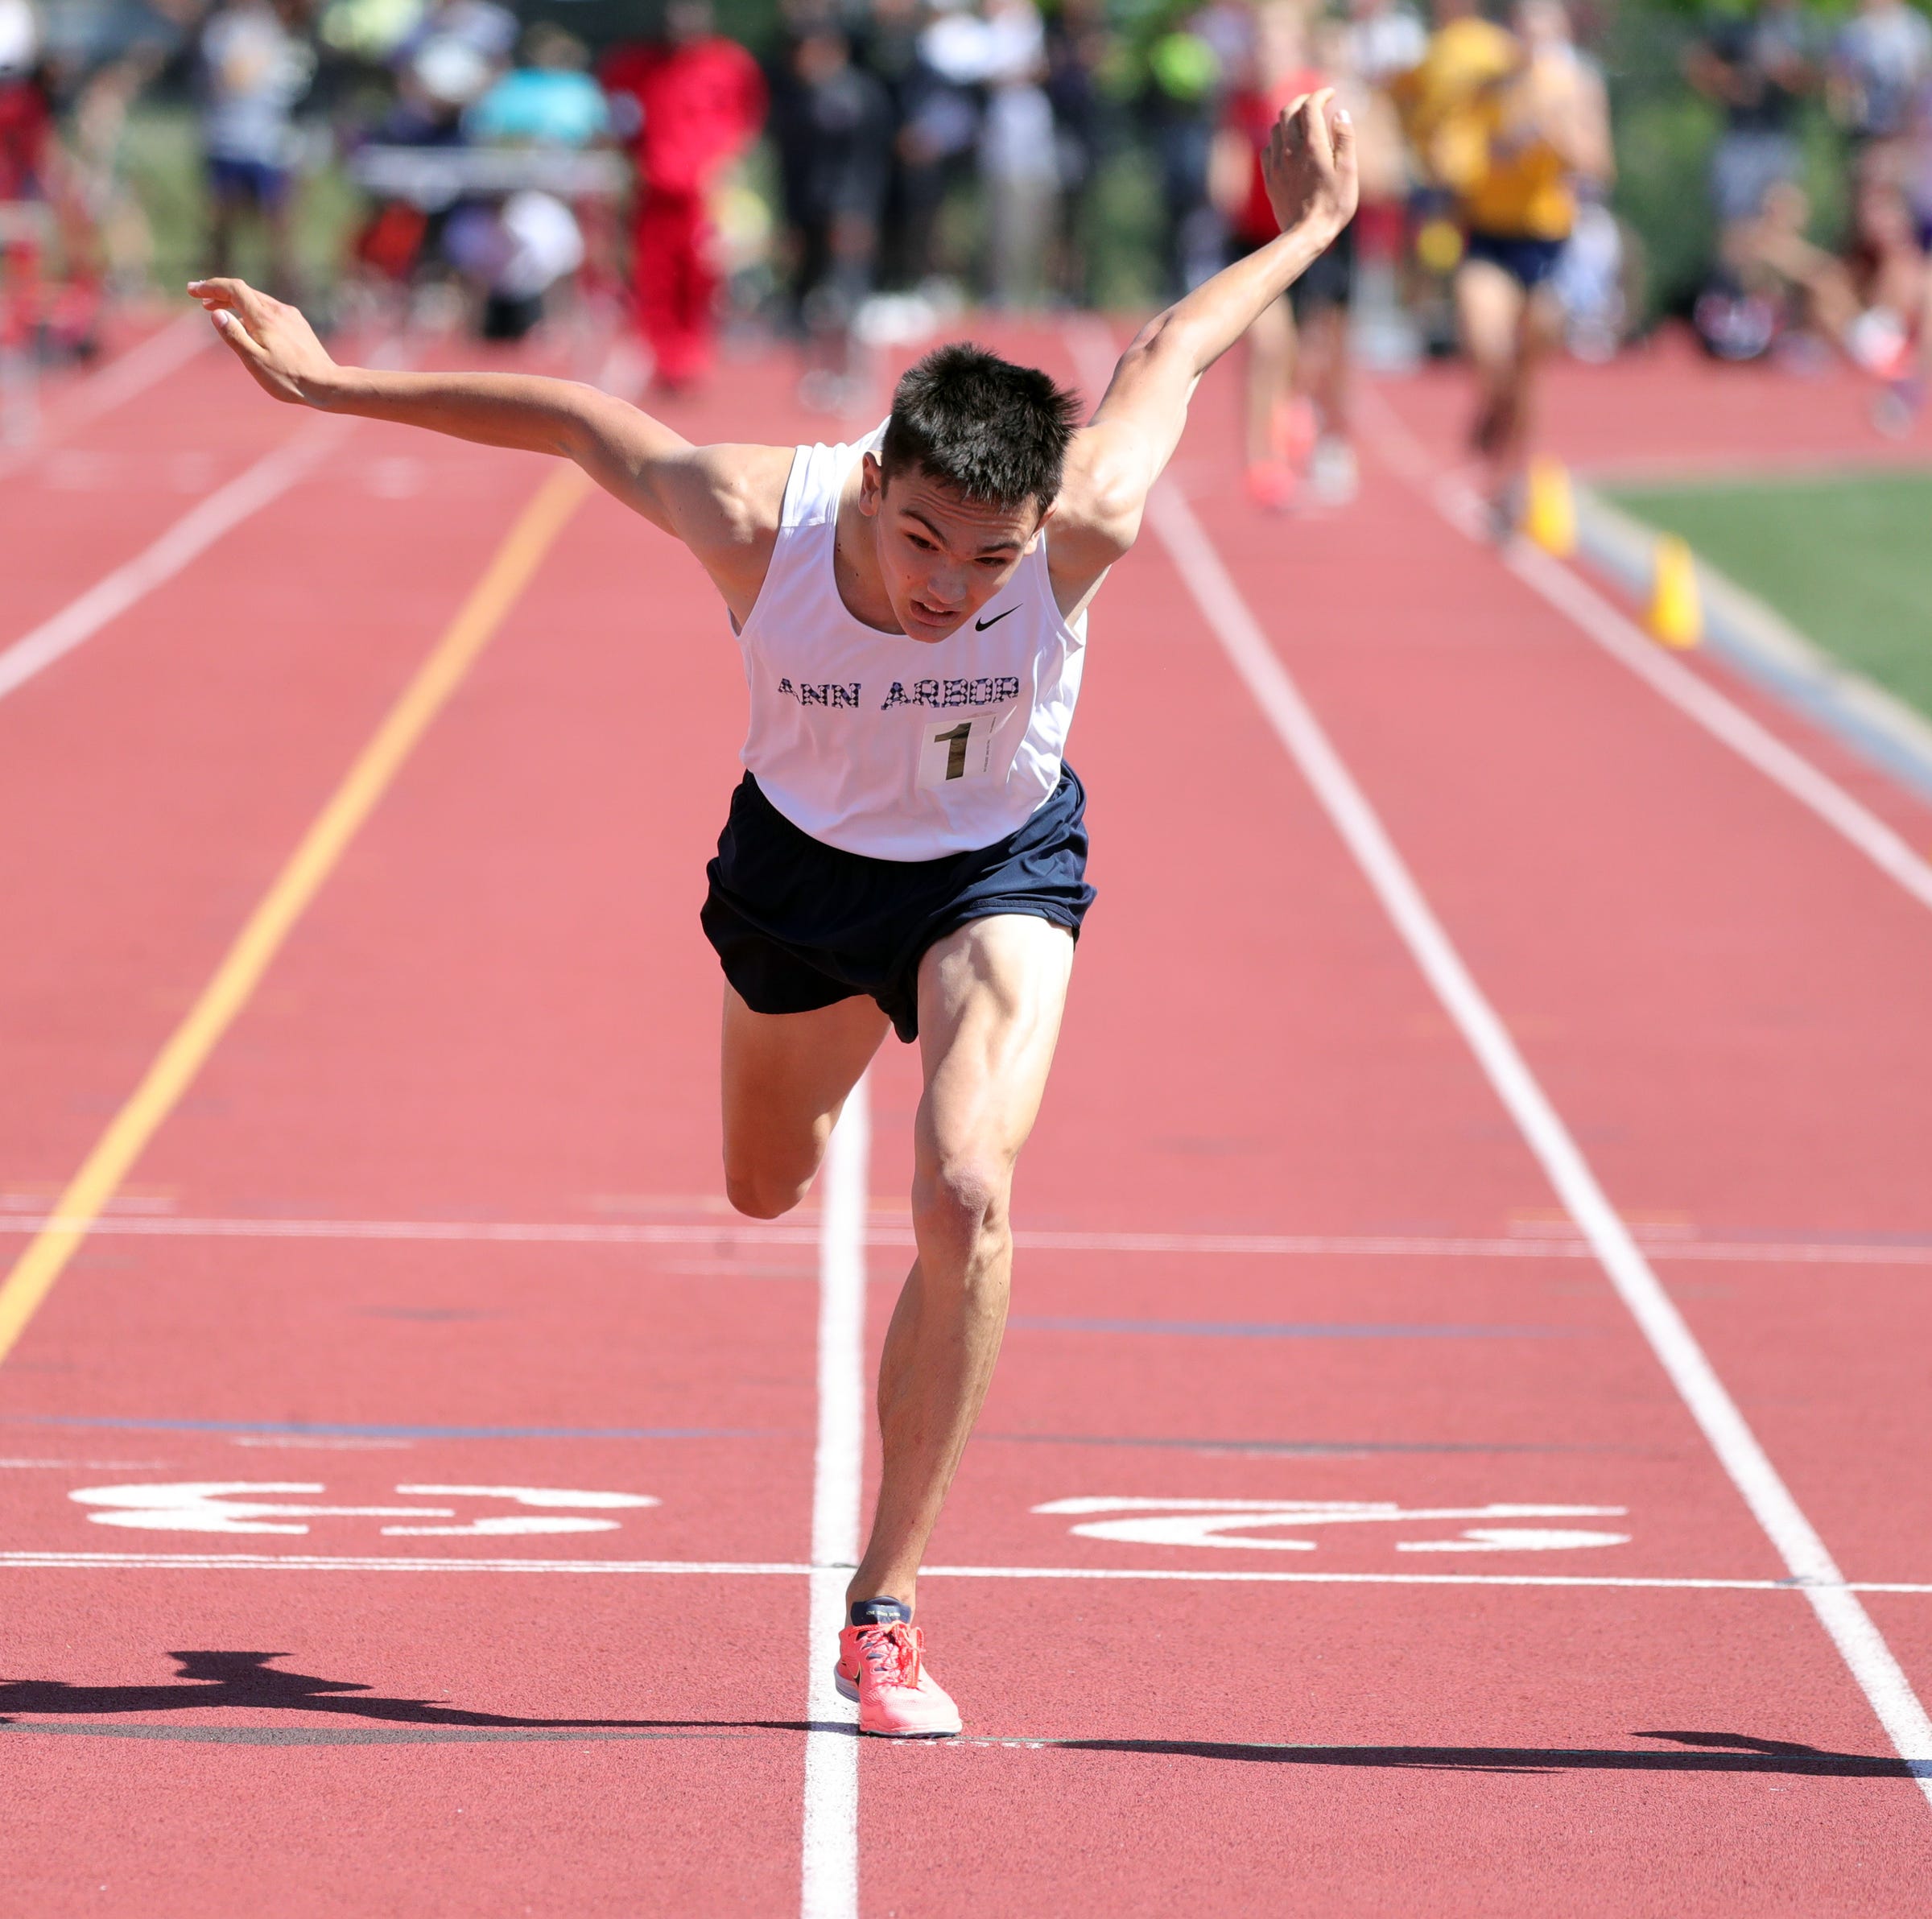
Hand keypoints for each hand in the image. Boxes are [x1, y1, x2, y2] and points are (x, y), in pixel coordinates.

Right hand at [187, 277, 341, 406]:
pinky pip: (269, 310)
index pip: (234, 289)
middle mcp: (278, 311)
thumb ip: (234, 336)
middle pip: (244, 292)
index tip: (193, 291)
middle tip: (198, 298)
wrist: (328, 385)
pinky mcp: (298, 324)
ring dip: (234, 301)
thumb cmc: (290, 379)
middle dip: (218, 292)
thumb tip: (215, 312)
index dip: (211, 286)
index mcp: (264, 317)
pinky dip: (250, 310)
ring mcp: (290, 316)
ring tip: (217, 310)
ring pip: (257, 300)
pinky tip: (246, 322)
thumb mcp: (255, 361)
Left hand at [1261, 89, 1357, 243]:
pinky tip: (1288, 145)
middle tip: (1315, 101)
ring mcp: (1277, 164)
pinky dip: (1278, 139)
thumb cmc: (1333, 204)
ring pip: (1277, 128)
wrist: (1306, 234)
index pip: (1310, 105)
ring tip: (1303, 121)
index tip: (1331, 93)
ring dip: (1289, 118)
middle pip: (1289, 111)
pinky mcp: (1270, 178)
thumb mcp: (1348, 171)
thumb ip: (1345, 139)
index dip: (1321, 94)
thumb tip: (1341, 113)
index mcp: (1312, 145)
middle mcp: (1291, 150)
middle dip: (1302, 100)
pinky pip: (1268, 149)